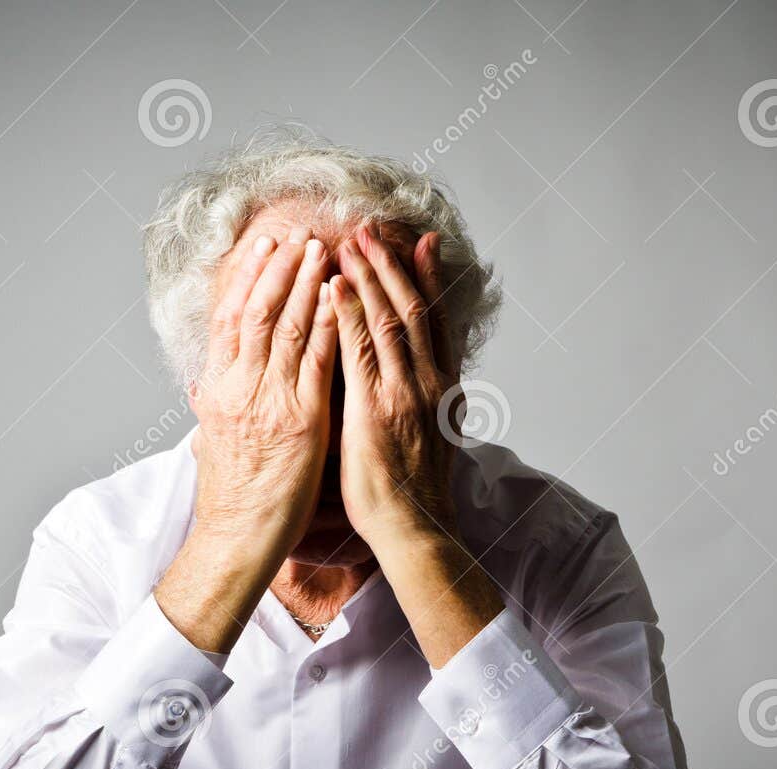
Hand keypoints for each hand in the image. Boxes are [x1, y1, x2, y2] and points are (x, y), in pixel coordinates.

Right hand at [156, 228, 337, 652]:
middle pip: (258, 312)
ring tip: (322, 250)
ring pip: (287, 326)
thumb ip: (218, 406)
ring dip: (306, 283)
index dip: (247, 280)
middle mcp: (241, 388)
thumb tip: (209, 385)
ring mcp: (270, 401)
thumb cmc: (234, 497)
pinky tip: (339, 298)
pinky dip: (327, 324)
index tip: (263, 250)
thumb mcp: (215, 440)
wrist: (239, 537)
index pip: (231, 321)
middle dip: (278, 269)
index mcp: (220, 391)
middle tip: (296, 234)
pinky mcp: (300, 419)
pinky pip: (317, 361)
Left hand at [331, 226, 459, 548]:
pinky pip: (360, 352)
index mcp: (442, 388)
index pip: (436, 320)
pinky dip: (348, 314)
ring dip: (368, 277)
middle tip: (373, 228)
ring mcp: (405, 394)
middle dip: (392, 265)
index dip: (425, 277)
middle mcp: (428, 383)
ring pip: (388, 320)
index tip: (417, 242)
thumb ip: (421, 402)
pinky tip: (334, 286)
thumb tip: (414, 384)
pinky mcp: (376, 410)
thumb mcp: (427, 437)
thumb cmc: (411, 494)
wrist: (416, 531)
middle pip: (413, 309)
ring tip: (352, 241)